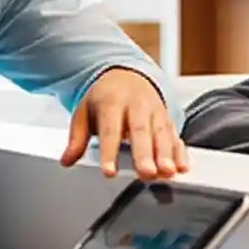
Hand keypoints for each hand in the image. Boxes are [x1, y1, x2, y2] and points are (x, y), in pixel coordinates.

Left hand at [60, 69, 189, 179]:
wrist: (128, 75)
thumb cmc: (105, 98)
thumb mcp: (85, 112)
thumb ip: (77, 137)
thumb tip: (66, 160)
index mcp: (112, 103)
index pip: (110, 130)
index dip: (110, 152)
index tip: (109, 171)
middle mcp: (136, 106)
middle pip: (141, 131)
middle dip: (145, 154)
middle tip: (146, 173)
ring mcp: (154, 111)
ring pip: (161, 133)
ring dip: (166, 154)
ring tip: (167, 172)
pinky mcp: (167, 119)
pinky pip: (175, 135)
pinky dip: (180, 151)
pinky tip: (182, 166)